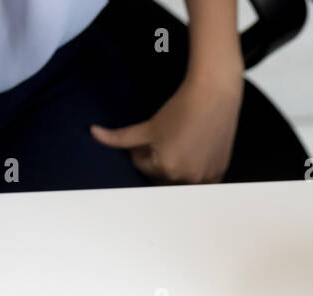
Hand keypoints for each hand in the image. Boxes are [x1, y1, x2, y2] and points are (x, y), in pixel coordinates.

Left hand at [90, 69, 242, 183]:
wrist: (214, 95)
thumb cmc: (181, 108)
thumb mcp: (148, 126)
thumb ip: (120, 137)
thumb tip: (93, 133)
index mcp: (166, 169)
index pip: (143, 167)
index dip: (142, 150)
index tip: (152, 135)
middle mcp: (186, 178)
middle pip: (161, 177)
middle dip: (159, 162)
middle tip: (167, 139)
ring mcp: (205, 178)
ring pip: (181, 181)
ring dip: (177, 168)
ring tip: (182, 144)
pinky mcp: (219, 173)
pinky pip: (201, 182)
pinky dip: (195, 171)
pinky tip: (195, 152)